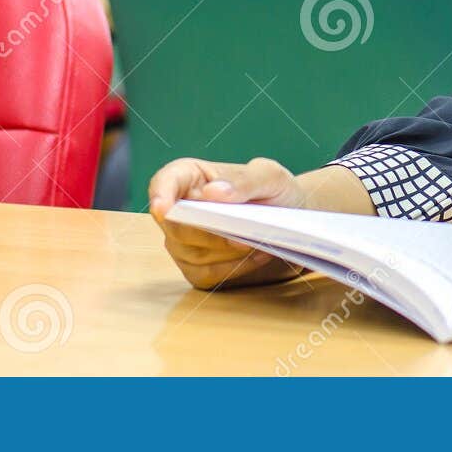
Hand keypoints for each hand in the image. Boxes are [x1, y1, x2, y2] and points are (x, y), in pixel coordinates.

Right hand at [148, 157, 308, 290]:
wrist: (291, 220)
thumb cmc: (276, 191)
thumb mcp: (270, 176)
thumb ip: (243, 181)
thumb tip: (212, 193)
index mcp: (191, 176)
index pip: (163, 183)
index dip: (160, 195)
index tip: (164, 208)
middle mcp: (180, 209)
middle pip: (175, 227)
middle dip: (209, 233)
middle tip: (242, 235)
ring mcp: (185, 241)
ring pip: (191, 254)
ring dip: (226, 252)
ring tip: (258, 241)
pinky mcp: (197, 267)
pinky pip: (205, 275)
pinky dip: (233, 268)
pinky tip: (258, 255)